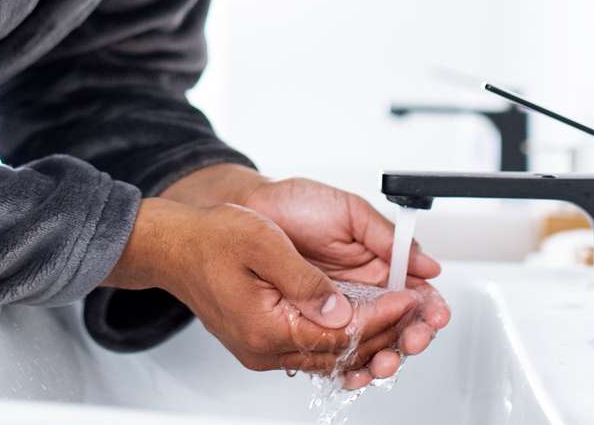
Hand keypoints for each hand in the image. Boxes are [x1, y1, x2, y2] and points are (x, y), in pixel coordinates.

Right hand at [103, 198, 427, 377]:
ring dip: (372, 340)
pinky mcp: (266, 341)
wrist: (173, 246)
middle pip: (343, 353)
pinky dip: (347, 340)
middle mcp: (267, 348)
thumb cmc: (210, 238)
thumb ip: (305, 280)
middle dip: (388, 332)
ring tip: (407, 321)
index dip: (382, 315)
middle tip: (421, 312)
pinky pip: (317, 349)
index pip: (341, 333)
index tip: (410, 297)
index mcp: (266, 328)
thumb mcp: (262, 243)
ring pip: (333, 356)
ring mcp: (266, 349)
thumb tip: (343, 308)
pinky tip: (369, 327)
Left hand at [242, 177, 450, 387]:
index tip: (434, 315)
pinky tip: (355, 372)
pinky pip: (336, 352)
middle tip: (412, 340)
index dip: (429, 307)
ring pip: (371, 344)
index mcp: (380, 265)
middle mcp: (364, 292)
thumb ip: (386, 238)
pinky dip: (348, 366)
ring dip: (383, 356)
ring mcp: (340, 310)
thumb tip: (427, 264)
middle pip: (399, 326)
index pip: (416, 293)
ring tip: (384, 361)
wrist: (253, 210)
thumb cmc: (298, 204)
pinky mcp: (315, 324)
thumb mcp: (351, 213)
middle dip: (411, 337)